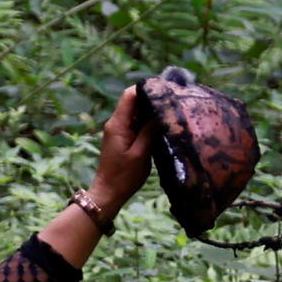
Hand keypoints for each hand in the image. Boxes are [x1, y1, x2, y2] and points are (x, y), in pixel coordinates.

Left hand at [88, 85, 157, 226]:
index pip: (130, 95)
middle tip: (172, 100)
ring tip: (170, 110)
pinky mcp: (123, 138)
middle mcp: (116, 123)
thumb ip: (150, 131)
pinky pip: (135, 123)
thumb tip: (161, 111)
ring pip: (136, 112)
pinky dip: (147, 122)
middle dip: (151, 98)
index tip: (164, 89)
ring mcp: (119, 130)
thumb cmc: (124, 176)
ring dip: (150, 111)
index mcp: (118, 124)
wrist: (109, 193)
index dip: (146, 88)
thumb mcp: (141, 153)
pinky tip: (161, 124)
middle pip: (134, 101)